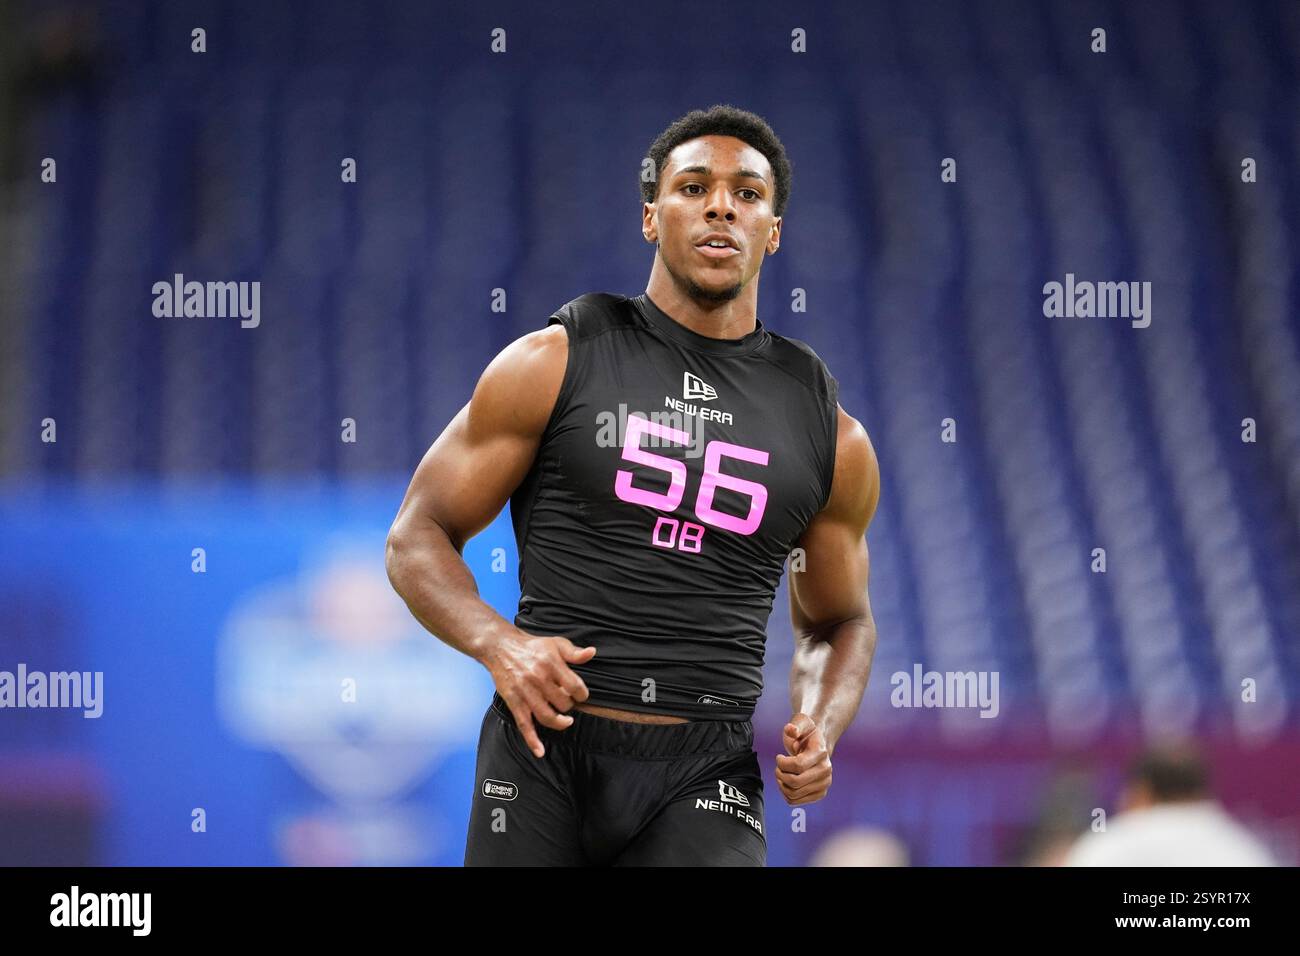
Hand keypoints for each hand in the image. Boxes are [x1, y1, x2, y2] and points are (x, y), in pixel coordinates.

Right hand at [484, 629, 595, 758]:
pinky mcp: (514, 702)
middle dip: (569, 705)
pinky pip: (524, 724)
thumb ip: (574, 652)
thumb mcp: (555, 643)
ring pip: (547, 717)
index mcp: (550, 663)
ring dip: (560, 723)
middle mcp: (538, 678)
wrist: (501, 647)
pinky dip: (532, 740)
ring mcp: (525, 692)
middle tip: (569, 702)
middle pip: (563, 703)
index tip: (581, 695)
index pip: (574, 686)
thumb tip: (592, 653)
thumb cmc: (532, 646)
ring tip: (566, 721)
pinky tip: (540, 752)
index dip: (582, 694)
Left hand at [774, 713, 831, 804]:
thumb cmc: (806, 733)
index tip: (778, 757)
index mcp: (821, 753)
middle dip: (780, 774)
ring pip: (793, 794)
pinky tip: (786, 782)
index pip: (798, 765)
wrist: (818, 744)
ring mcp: (824, 784)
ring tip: (782, 774)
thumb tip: (791, 730)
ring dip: (781, 784)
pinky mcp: (820, 794)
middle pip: (795, 782)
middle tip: (778, 767)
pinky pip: (795, 801)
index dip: (782, 763)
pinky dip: (785, 794)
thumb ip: (795, 725)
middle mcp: (826, 770)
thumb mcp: (801, 723)